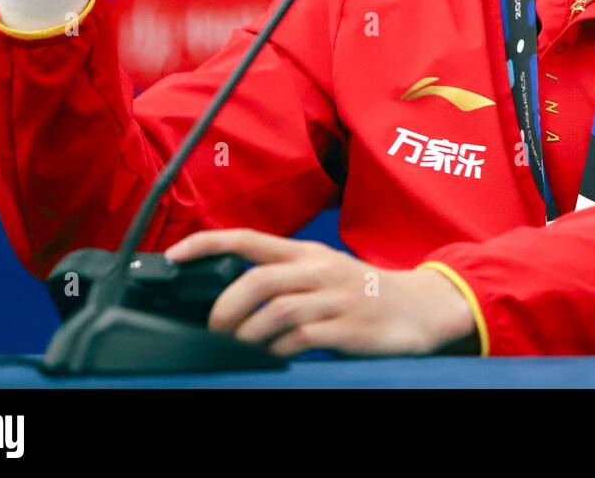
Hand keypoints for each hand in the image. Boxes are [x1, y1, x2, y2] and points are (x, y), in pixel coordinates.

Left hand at [164, 229, 478, 358]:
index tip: (174, 255)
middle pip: (258, 280)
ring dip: (247, 334)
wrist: (420, 307)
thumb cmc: (362, 291)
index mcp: (306, 252)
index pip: (248, 238)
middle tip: (214, 329)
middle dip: (225, 307)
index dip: (207, 243)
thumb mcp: (323, 272)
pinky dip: (278, 350)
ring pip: (275, 312)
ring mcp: (334, 298)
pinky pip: (301, 339)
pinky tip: (274, 355)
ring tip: (239, 348)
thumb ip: (284, 277)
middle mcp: (318, 269)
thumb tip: (229, 294)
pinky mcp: (347, 328)